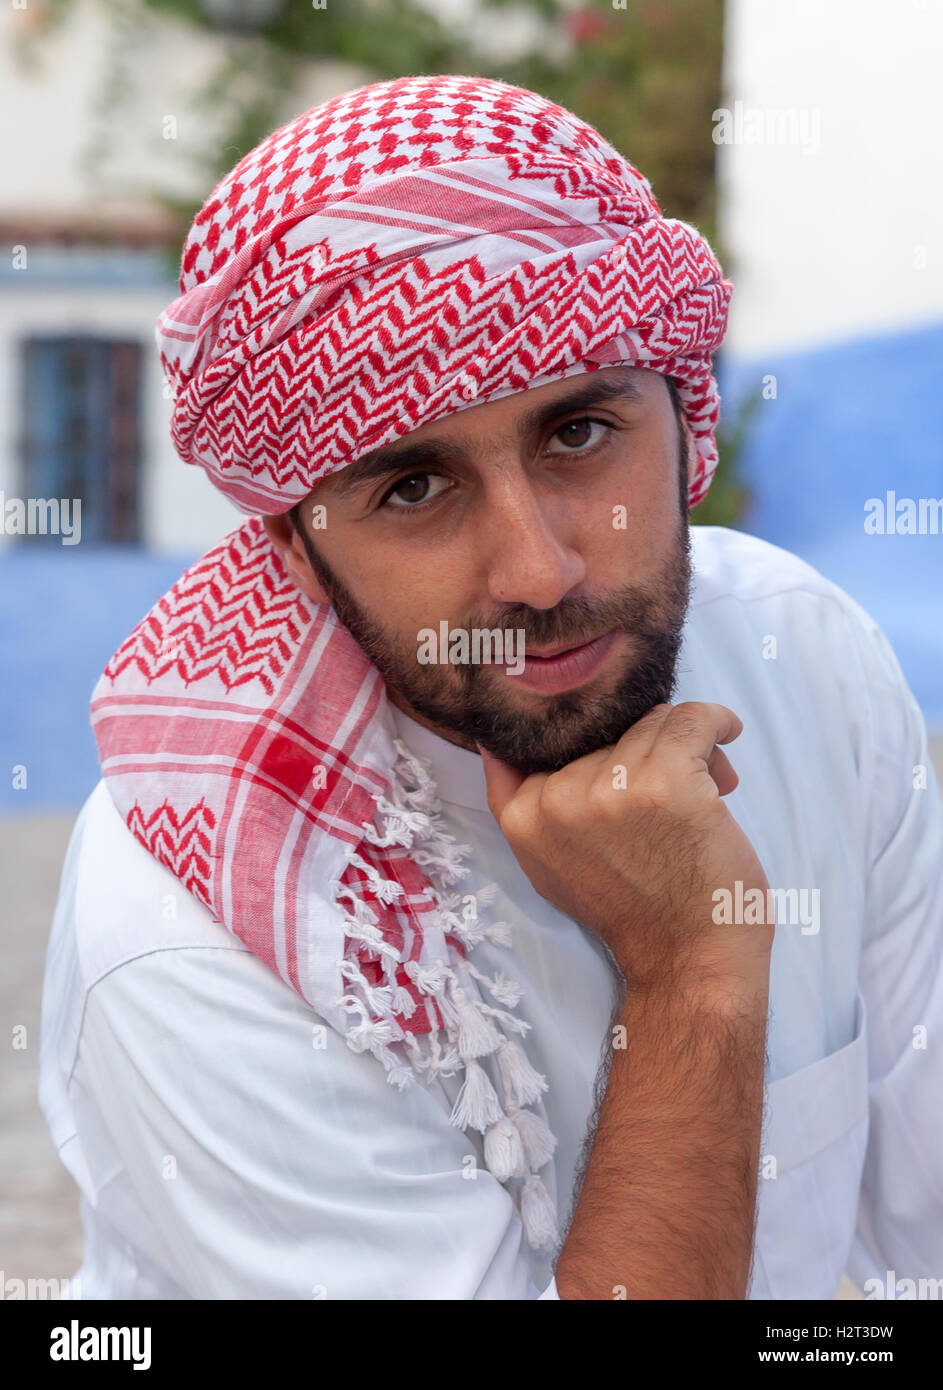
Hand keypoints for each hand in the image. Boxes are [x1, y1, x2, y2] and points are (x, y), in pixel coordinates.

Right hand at [478, 702, 772, 1004]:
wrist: (687, 962)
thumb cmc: (630, 912)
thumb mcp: (546, 865)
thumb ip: (521, 805)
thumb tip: (494, 742)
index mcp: (523, 814)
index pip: (550, 736)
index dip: (592, 742)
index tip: (620, 759)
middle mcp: (559, 796)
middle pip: (608, 726)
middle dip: (646, 749)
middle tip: (673, 793)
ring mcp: (613, 786)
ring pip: (654, 720)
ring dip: (687, 745)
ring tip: (705, 785)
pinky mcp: (668, 781)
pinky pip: (694, 719)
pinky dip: (717, 722)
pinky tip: (728, 733)